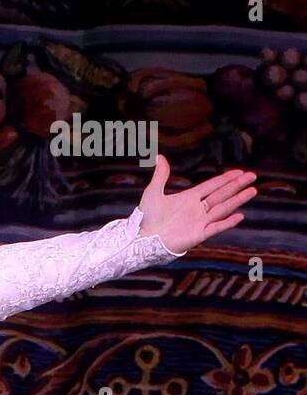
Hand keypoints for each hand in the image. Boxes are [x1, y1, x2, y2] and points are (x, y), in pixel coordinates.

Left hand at [137, 154, 256, 254]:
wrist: (141, 238)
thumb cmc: (146, 217)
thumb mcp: (153, 192)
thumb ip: (160, 175)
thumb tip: (159, 156)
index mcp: (188, 198)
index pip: (211, 186)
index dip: (225, 179)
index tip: (239, 172)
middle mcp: (197, 209)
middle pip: (221, 195)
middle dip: (236, 185)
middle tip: (252, 175)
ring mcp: (199, 222)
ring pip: (223, 208)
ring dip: (238, 200)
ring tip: (253, 190)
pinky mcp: (198, 235)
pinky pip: (216, 228)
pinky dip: (227, 222)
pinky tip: (240, 215)